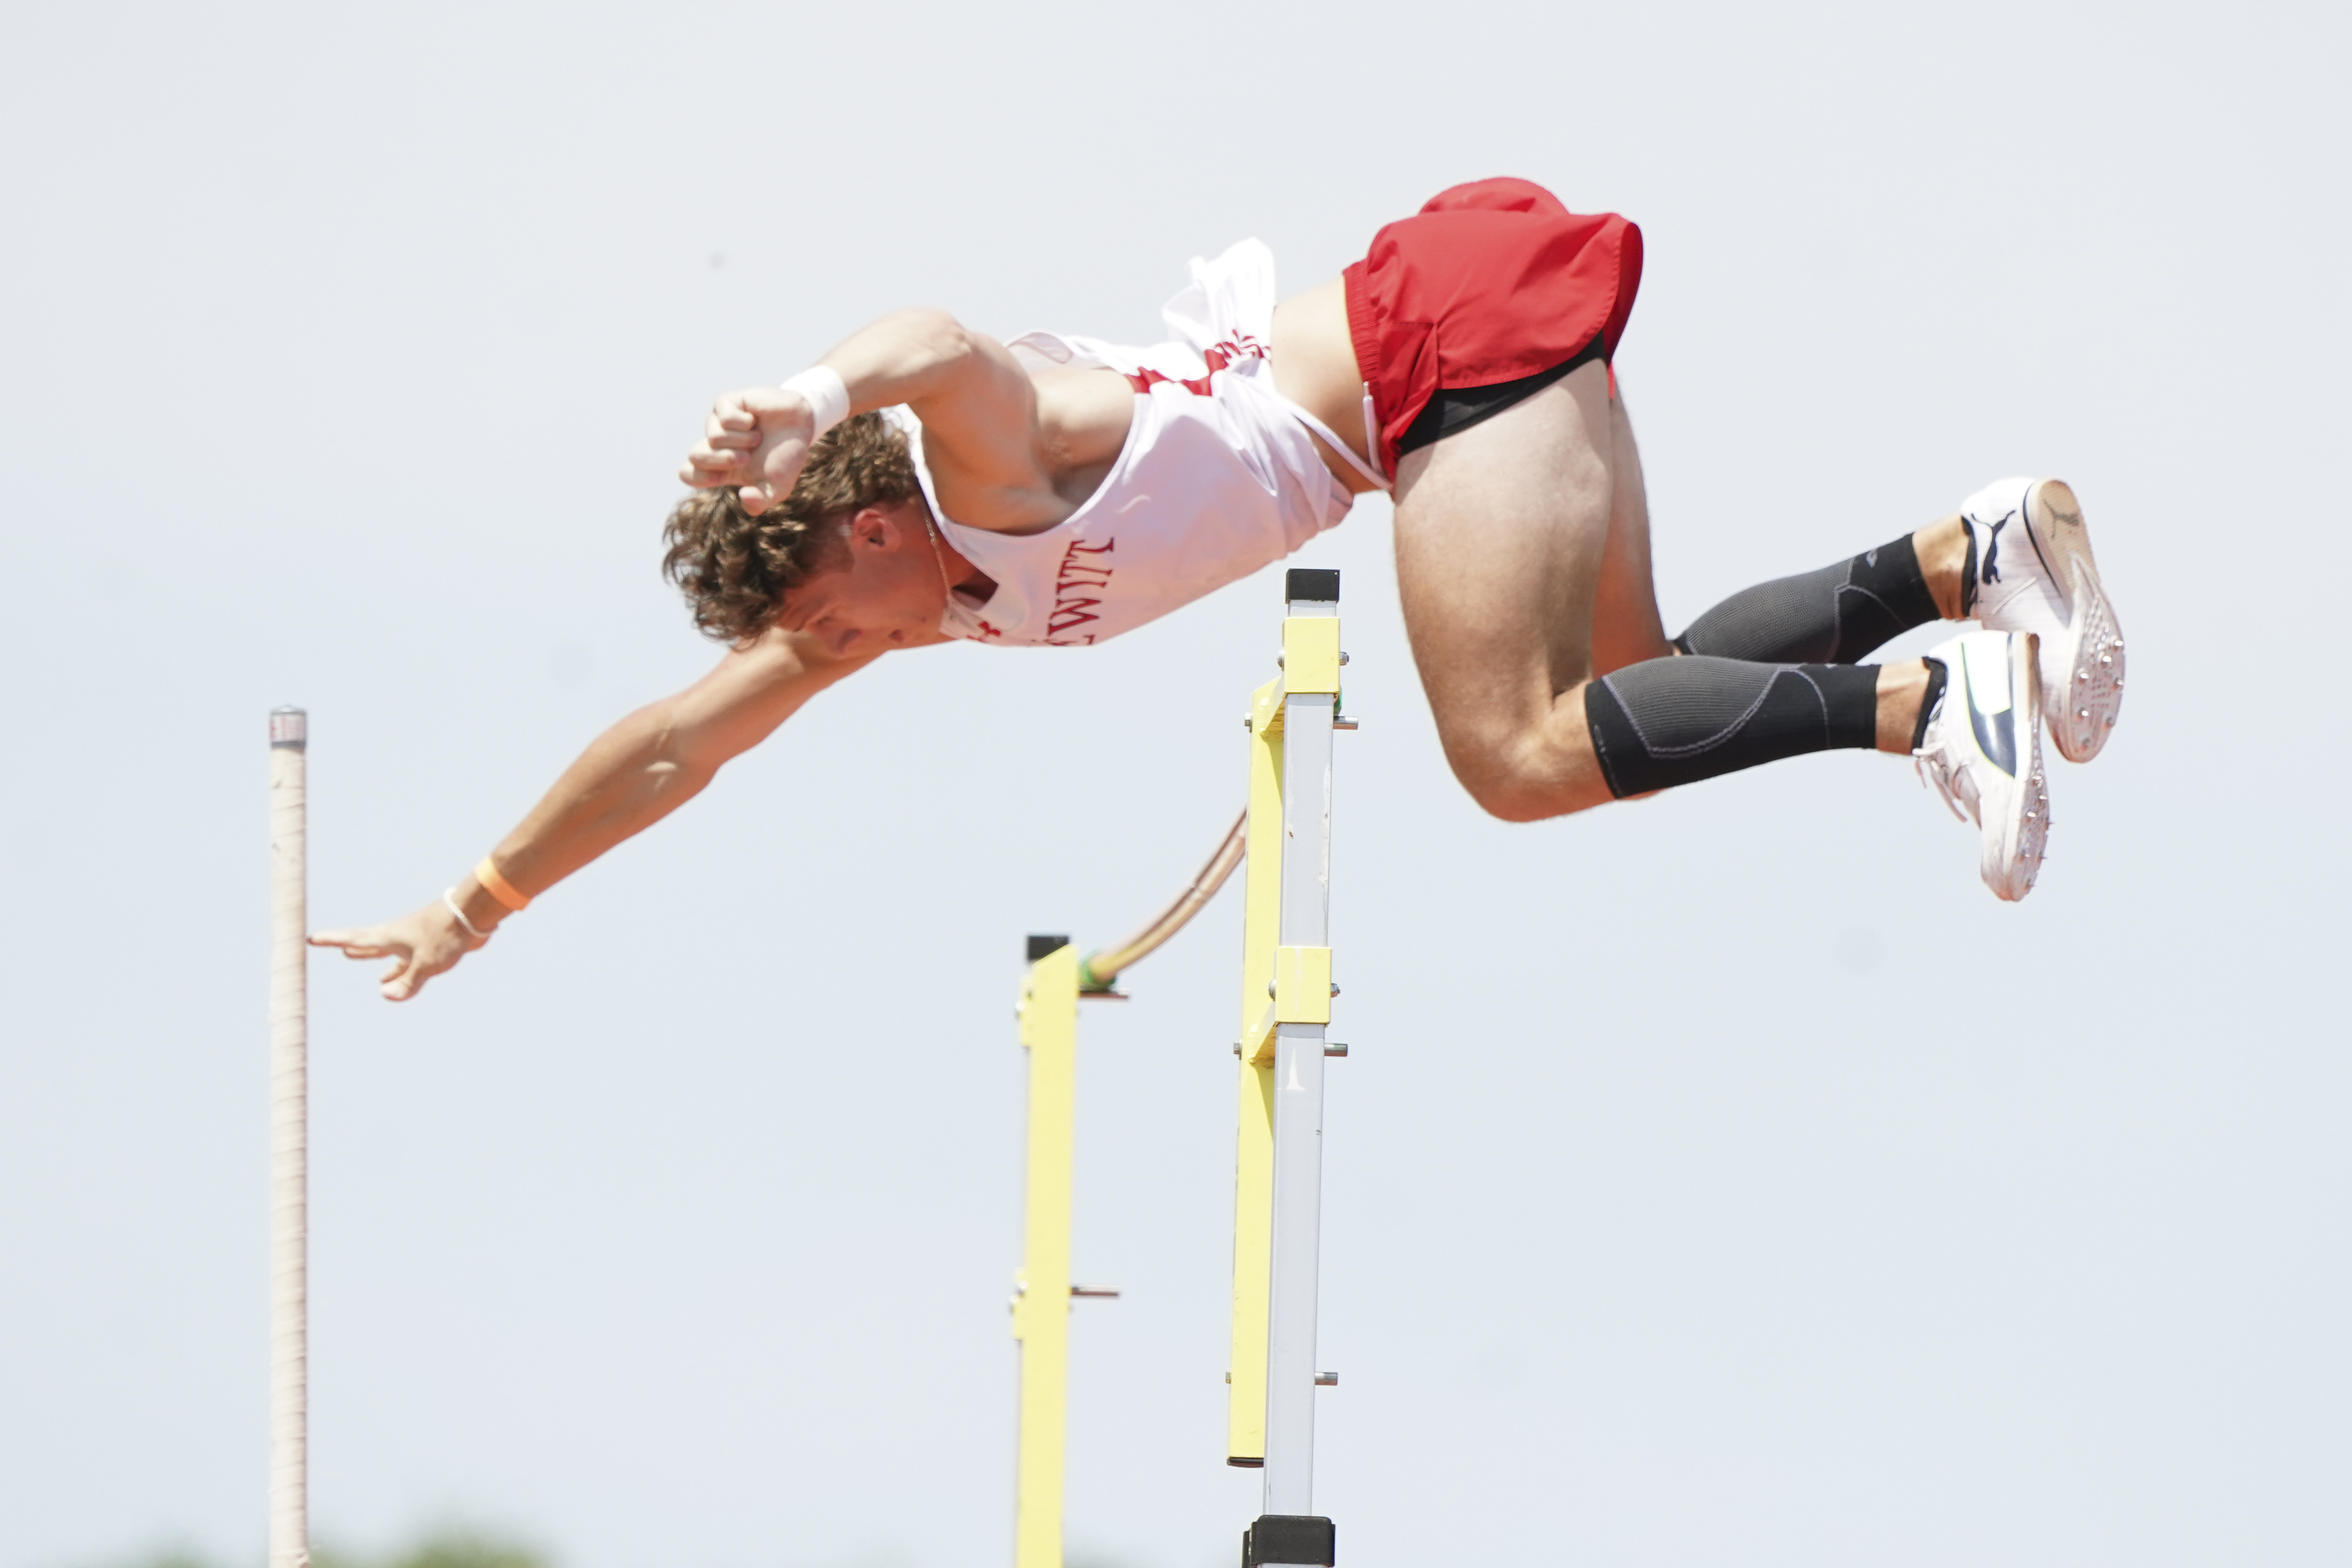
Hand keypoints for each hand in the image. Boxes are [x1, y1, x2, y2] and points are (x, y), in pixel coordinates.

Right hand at [310, 899, 487, 1001]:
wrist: (475, 915)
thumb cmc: (447, 934)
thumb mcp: (426, 963)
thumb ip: (407, 982)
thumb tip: (385, 996)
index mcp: (389, 936)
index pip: (353, 938)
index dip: (331, 940)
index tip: (311, 938)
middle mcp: (398, 936)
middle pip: (368, 943)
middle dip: (351, 946)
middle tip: (335, 947)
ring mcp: (414, 939)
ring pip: (388, 951)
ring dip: (374, 957)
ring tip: (361, 963)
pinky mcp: (430, 944)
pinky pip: (408, 959)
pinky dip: (399, 968)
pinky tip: (401, 976)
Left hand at [679, 387, 818, 515]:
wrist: (802, 427)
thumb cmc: (787, 458)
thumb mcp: (777, 488)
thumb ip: (761, 501)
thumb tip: (743, 496)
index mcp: (719, 468)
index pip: (688, 473)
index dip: (700, 477)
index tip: (722, 477)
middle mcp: (714, 445)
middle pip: (694, 455)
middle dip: (723, 459)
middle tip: (745, 458)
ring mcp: (718, 423)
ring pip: (714, 437)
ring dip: (743, 441)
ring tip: (757, 438)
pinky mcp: (726, 403)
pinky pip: (725, 418)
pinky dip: (745, 424)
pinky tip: (754, 421)